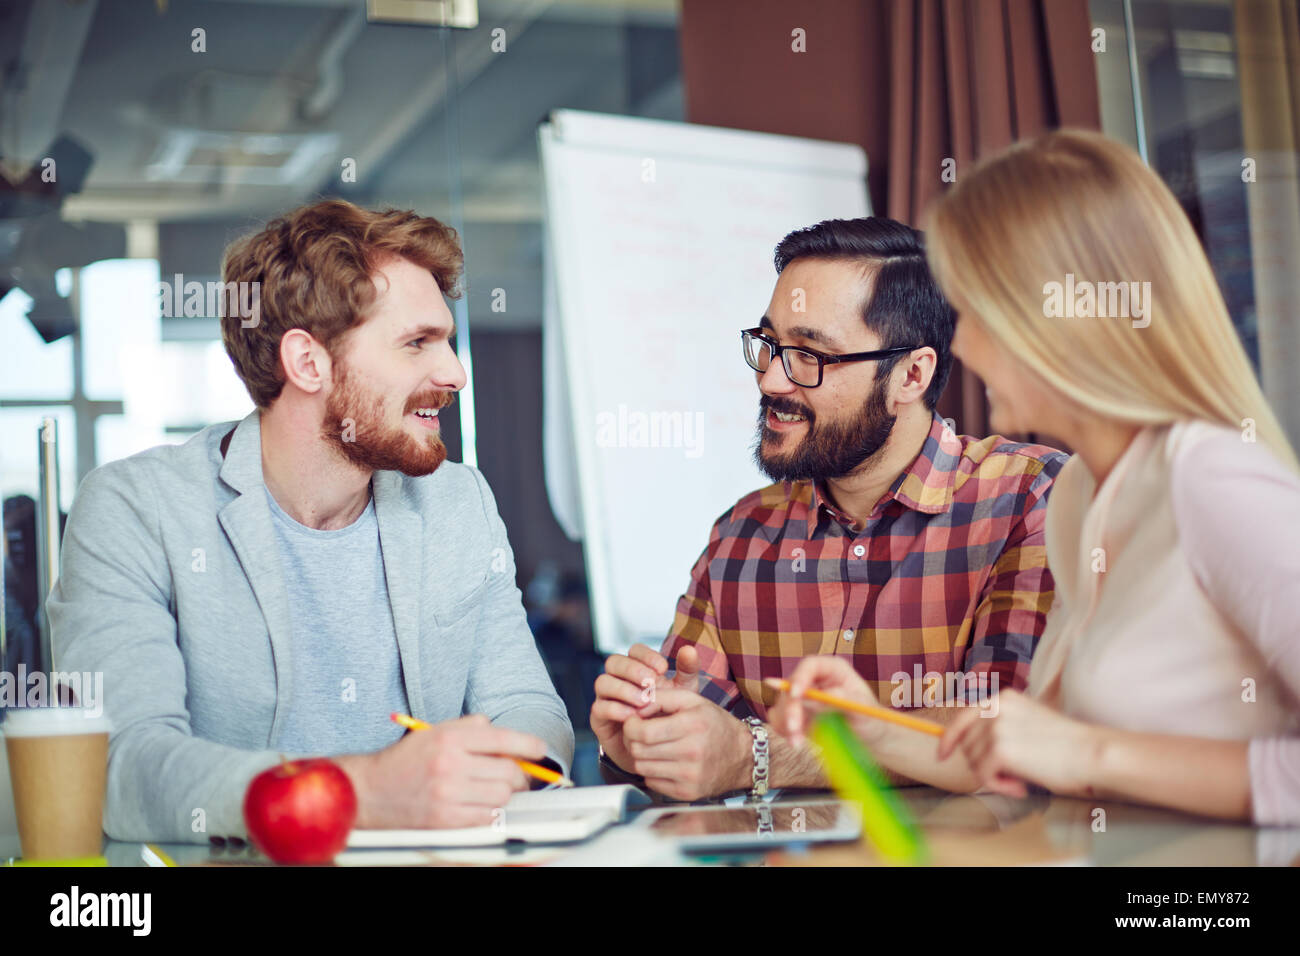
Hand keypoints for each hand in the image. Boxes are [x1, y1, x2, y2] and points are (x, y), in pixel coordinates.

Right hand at [338, 714, 545, 828]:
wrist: (369, 792)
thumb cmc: (404, 761)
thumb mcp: (434, 732)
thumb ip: (470, 728)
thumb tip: (503, 736)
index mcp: (449, 737)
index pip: (502, 738)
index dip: (528, 745)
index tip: (539, 750)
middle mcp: (450, 763)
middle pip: (507, 771)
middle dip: (517, 775)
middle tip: (512, 776)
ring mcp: (448, 793)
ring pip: (501, 796)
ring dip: (503, 794)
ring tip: (489, 790)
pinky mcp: (445, 819)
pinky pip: (487, 818)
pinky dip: (489, 812)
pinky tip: (478, 805)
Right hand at [589, 643, 699, 771]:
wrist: (660, 750)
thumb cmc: (669, 715)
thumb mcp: (682, 693)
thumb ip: (686, 671)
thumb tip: (689, 649)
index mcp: (638, 669)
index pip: (634, 651)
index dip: (646, 656)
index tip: (663, 668)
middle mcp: (618, 679)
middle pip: (614, 662)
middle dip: (632, 669)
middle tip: (649, 682)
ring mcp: (607, 698)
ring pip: (602, 682)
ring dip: (622, 689)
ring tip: (643, 701)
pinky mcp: (600, 719)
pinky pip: (599, 707)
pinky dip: (614, 709)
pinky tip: (632, 716)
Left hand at [622, 686, 750, 800]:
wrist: (743, 756)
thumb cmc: (715, 724)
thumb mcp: (692, 700)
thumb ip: (661, 697)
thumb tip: (634, 706)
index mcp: (692, 725)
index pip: (643, 732)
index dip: (630, 726)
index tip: (633, 722)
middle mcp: (692, 752)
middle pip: (639, 750)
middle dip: (632, 740)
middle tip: (640, 734)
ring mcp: (689, 776)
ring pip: (642, 768)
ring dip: (641, 756)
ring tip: (652, 747)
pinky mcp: (687, 792)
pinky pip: (651, 782)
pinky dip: (652, 772)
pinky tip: (663, 761)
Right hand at [767, 655, 888, 745]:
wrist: (868, 738)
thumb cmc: (872, 719)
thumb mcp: (863, 709)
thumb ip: (842, 701)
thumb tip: (819, 698)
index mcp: (833, 669)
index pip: (810, 665)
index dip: (800, 677)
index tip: (797, 695)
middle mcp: (815, 680)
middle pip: (791, 686)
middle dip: (790, 709)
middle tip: (795, 729)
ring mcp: (803, 697)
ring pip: (783, 704)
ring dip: (786, 723)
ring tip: (798, 743)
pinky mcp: (797, 713)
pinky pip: (780, 718)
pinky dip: (784, 730)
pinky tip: (797, 740)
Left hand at [936, 689, 1097, 797]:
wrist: (1090, 752)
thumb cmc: (1067, 745)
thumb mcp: (1028, 723)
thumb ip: (1001, 727)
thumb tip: (971, 747)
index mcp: (1003, 698)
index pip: (963, 716)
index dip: (950, 738)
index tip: (942, 754)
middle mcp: (996, 708)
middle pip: (966, 743)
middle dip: (982, 763)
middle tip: (1010, 777)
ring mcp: (996, 727)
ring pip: (974, 760)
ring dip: (994, 777)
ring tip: (1020, 781)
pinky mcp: (999, 748)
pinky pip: (983, 775)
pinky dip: (999, 786)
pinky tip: (1020, 787)